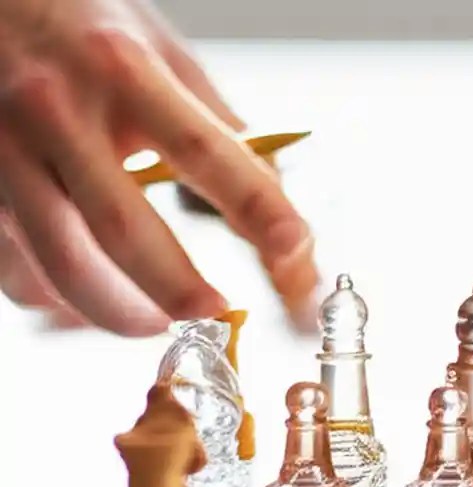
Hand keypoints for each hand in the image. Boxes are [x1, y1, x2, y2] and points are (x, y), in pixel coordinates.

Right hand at [0, 0, 317, 335]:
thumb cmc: (76, 22)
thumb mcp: (156, 49)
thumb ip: (212, 123)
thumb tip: (277, 200)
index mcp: (123, 71)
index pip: (203, 151)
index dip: (256, 207)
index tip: (294, 248)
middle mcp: (56, 109)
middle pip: (121, 226)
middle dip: (176, 287)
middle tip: (215, 314)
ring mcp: (4, 151)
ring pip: (62, 262)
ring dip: (119, 311)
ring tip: (158, 321)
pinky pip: (17, 268)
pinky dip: (59, 300)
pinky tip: (91, 302)